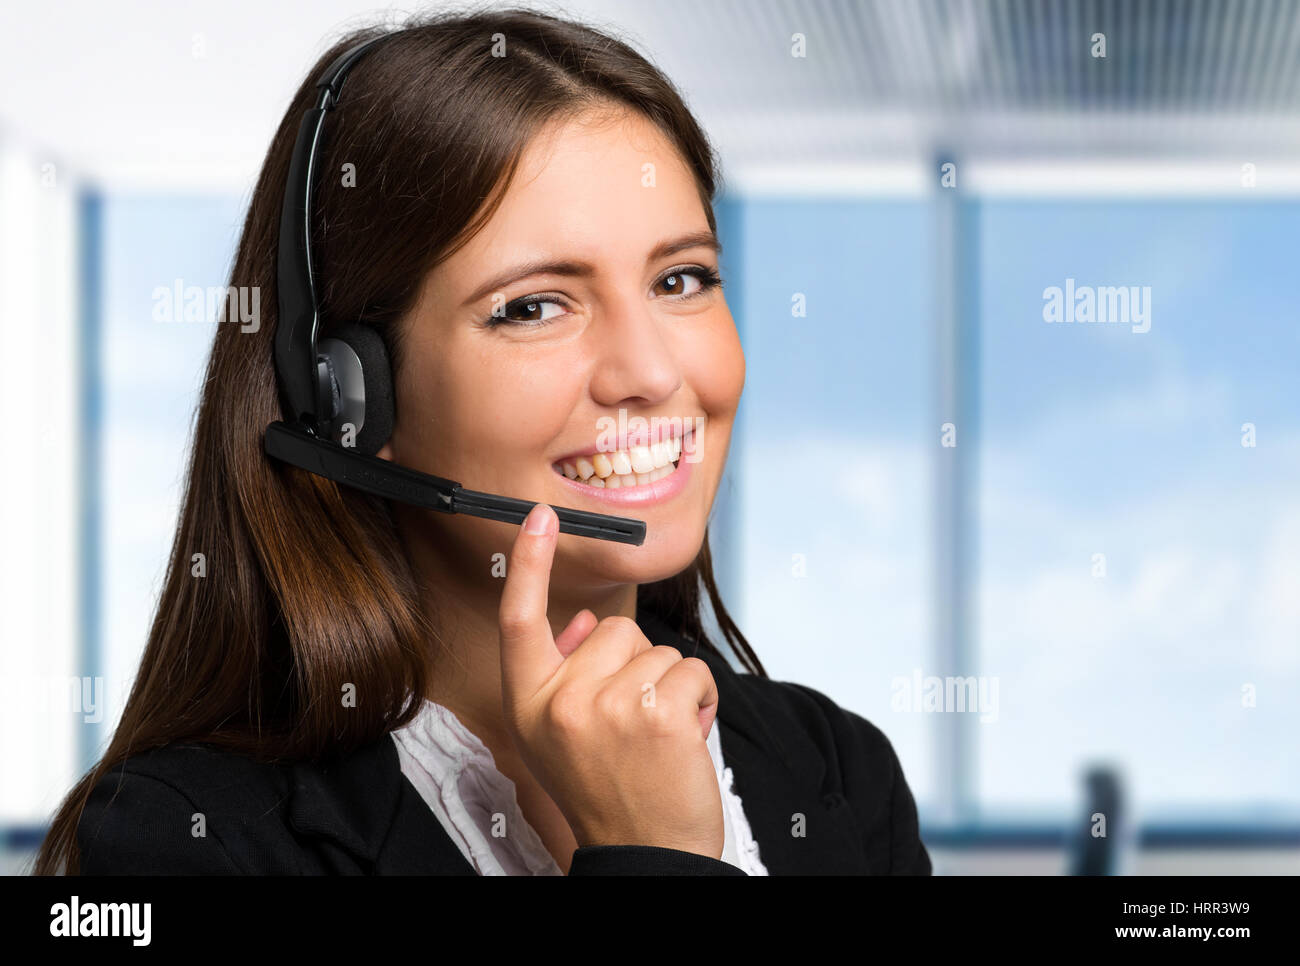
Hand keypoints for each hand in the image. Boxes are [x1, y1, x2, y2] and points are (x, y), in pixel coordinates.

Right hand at [496, 503, 723, 858]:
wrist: (644, 856)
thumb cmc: (609, 792)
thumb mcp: (560, 737)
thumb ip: (566, 674)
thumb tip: (587, 620)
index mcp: (529, 704)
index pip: (520, 619)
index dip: (528, 564)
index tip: (539, 518)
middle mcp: (560, 702)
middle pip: (614, 629)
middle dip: (635, 665)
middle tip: (633, 723)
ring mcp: (607, 707)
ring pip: (658, 651)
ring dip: (671, 687)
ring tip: (659, 738)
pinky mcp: (657, 715)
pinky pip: (692, 671)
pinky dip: (702, 699)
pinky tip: (687, 737)